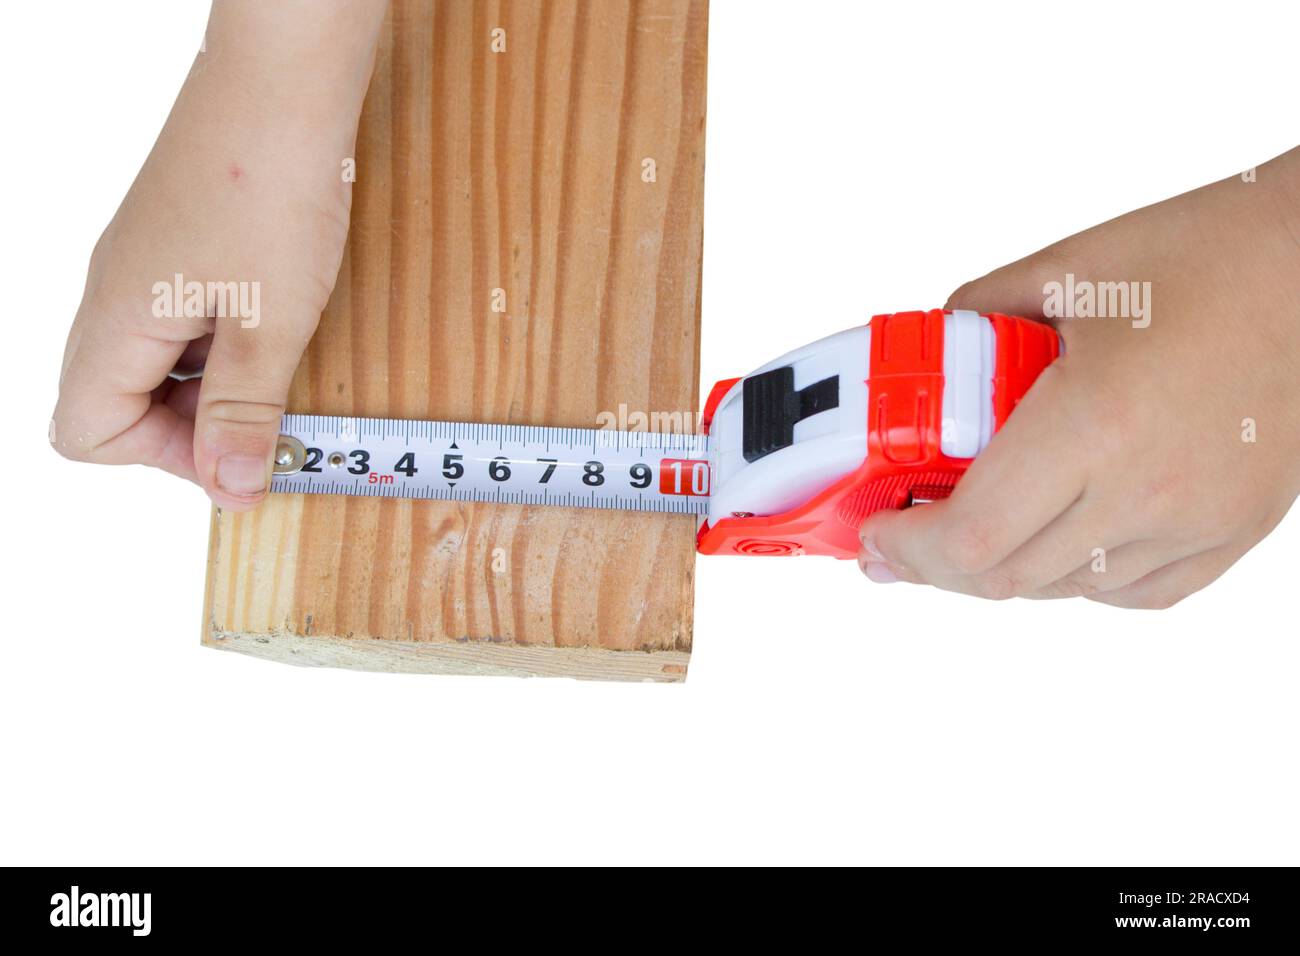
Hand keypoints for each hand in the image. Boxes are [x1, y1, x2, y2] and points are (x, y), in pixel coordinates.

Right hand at [51, 1, 386, 509]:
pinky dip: (223, 346)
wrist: (284, 87)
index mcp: (115, 320)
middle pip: (116, 403)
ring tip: (278, 371)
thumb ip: (244, 414)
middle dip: (190, 430)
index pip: (85, 432)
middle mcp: (114, 296)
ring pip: (153, 365)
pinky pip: (180, 324)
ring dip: (213, 388)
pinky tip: (276, 329)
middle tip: (266, 422)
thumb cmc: (271, 193)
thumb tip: (229, 491)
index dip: (160, 460)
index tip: (236, 451)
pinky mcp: (178, 249)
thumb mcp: (269, 326)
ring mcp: (144, 269)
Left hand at [859, 148, 1299, 607]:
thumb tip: (920, 371)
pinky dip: (1076, 576)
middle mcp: (1148, 492)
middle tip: (900, 539)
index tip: (875, 528)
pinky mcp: (1232, 533)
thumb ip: (972, 323)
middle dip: (935, 565)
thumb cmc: (1202, 253)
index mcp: (1094, 425)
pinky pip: (1131, 592)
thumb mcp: (1062, 271)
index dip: (907, 547)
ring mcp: (1198, 523)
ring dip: (1000, 567)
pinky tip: (1056, 534)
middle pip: (1007, 577)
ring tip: (970, 525)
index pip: (971, 537)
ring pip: (1064, 589)